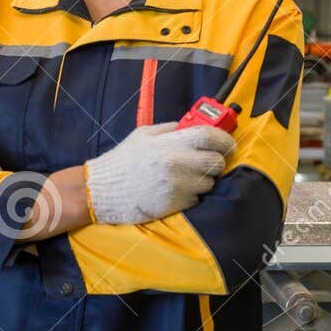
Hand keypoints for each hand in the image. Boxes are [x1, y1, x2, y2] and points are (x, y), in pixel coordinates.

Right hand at [83, 122, 234, 224]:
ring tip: (185, 177)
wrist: (102, 191)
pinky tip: (175, 190)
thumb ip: (170, 129)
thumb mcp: (144, 134)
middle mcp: (178, 163)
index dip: (225, 139)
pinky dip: (192, 195)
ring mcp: (178, 185)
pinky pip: (197, 199)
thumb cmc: (123, 161)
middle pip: (217, 162)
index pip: (211, 136)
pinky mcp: (176, 204)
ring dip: (204, 180)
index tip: (228, 144)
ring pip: (210, 183)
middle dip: (216, 162)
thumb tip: (192, 126)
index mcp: (171, 142)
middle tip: (207, 162)